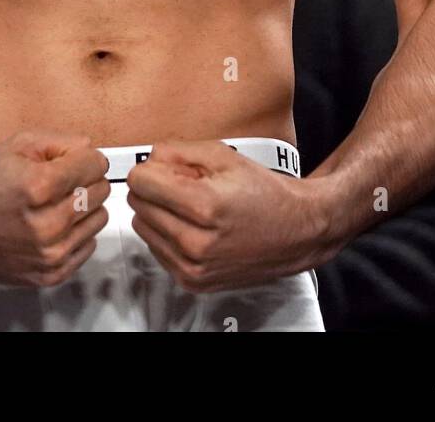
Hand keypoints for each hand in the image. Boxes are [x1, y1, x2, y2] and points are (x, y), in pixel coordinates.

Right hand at [0, 131, 110, 286]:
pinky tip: (55, 225)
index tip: (72, 161)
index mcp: (40, 186)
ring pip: (99, 218)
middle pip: (101, 191)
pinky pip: (89, 245)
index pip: (96, 164)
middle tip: (62, 182)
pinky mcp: (52, 273)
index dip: (85, 157)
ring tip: (57, 204)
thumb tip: (92, 152)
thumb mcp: (20, 145)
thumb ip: (64, 142)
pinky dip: (77, 232)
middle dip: (85, 180)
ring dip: (84, 207)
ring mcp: (51, 253)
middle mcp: (49, 224)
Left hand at [125, 140, 330, 293]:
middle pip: (138, 204)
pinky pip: (156, 249)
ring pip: (142, 227)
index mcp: (205, 206)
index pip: (141, 182)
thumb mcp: (223, 155)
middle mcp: (197, 243)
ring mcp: (194, 267)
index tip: (165, 168)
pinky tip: (193, 226)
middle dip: (155, 189)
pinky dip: (167, 234)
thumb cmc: (265, 193)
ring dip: (158, 213)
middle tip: (183, 185)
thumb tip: (149, 158)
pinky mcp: (193, 282)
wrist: (296, 232)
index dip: (150, 169)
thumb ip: (179, 151)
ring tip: (191, 207)